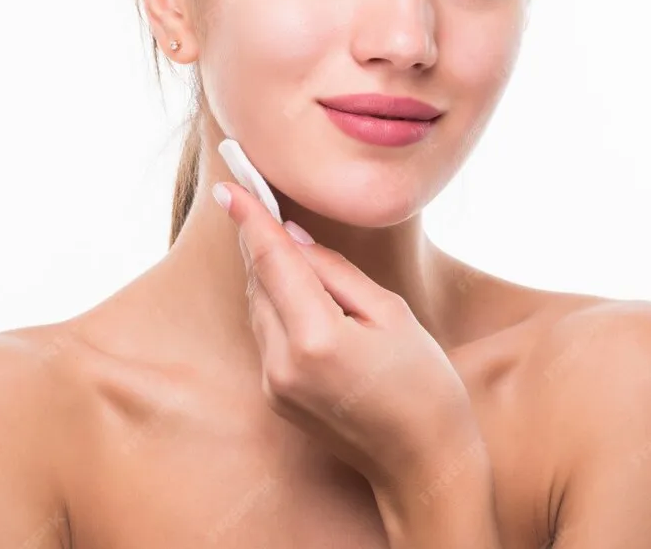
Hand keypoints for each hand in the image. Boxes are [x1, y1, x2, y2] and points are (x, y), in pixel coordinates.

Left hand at [213, 180, 480, 491]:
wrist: (422, 463)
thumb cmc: (422, 384)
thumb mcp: (390, 312)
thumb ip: (334, 271)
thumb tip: (292, 238)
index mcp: (316, 338)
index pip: (272, 262)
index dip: (250, 220)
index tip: (228, 187)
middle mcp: (283, 363)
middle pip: (260, 283)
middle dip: (266, 246)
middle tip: (274, 210)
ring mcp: (274, 385)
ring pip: (259, 308)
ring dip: (275, 280)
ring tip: (315, 271)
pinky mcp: (274, 397)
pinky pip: (267, 335)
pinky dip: (281, 311)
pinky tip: (313, 308)